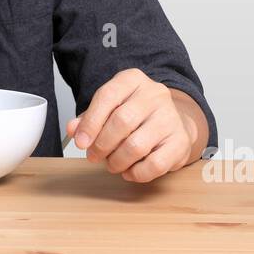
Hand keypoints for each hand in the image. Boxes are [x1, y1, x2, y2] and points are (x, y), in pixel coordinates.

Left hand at [65, 68, 204, 182]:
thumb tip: (73, 129)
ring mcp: (170, 117)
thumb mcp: (110, 108)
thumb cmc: (136, 115)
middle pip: (122, 121)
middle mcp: (155, 94)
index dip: (90, 122)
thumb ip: (89, 118)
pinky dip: (137, 173)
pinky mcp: (180, 141)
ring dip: (117, 161)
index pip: (108, 96)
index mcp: (133, 80)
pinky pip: (155, 164)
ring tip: (111, 164)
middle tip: (94, 156)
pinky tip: (129, 171)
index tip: (80, 142)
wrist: (172, 122)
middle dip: (102, 144)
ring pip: (136, 145)